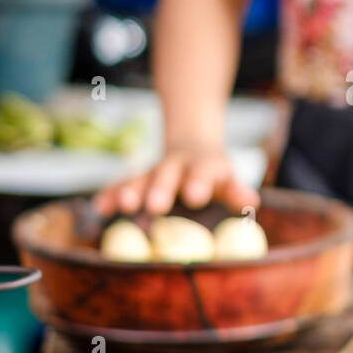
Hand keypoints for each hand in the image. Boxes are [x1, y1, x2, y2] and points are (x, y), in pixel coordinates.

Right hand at [92, 144, 259, 217]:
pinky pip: (121, 184)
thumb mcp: (228, 179)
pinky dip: (111, 194)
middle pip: (168, 173)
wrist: (191, 145)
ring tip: (126, 205)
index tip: (195, 196)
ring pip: (141, 176)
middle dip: (161, 188)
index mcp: (204, 165)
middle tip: (156, 205)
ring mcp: (154, 169)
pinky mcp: (137, 177)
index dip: (199, 181)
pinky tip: (100, 207)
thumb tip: (252, 202)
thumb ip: (236, 191)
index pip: (203, 170)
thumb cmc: (214, 174)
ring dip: (132, 189)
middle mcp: (177, 164)